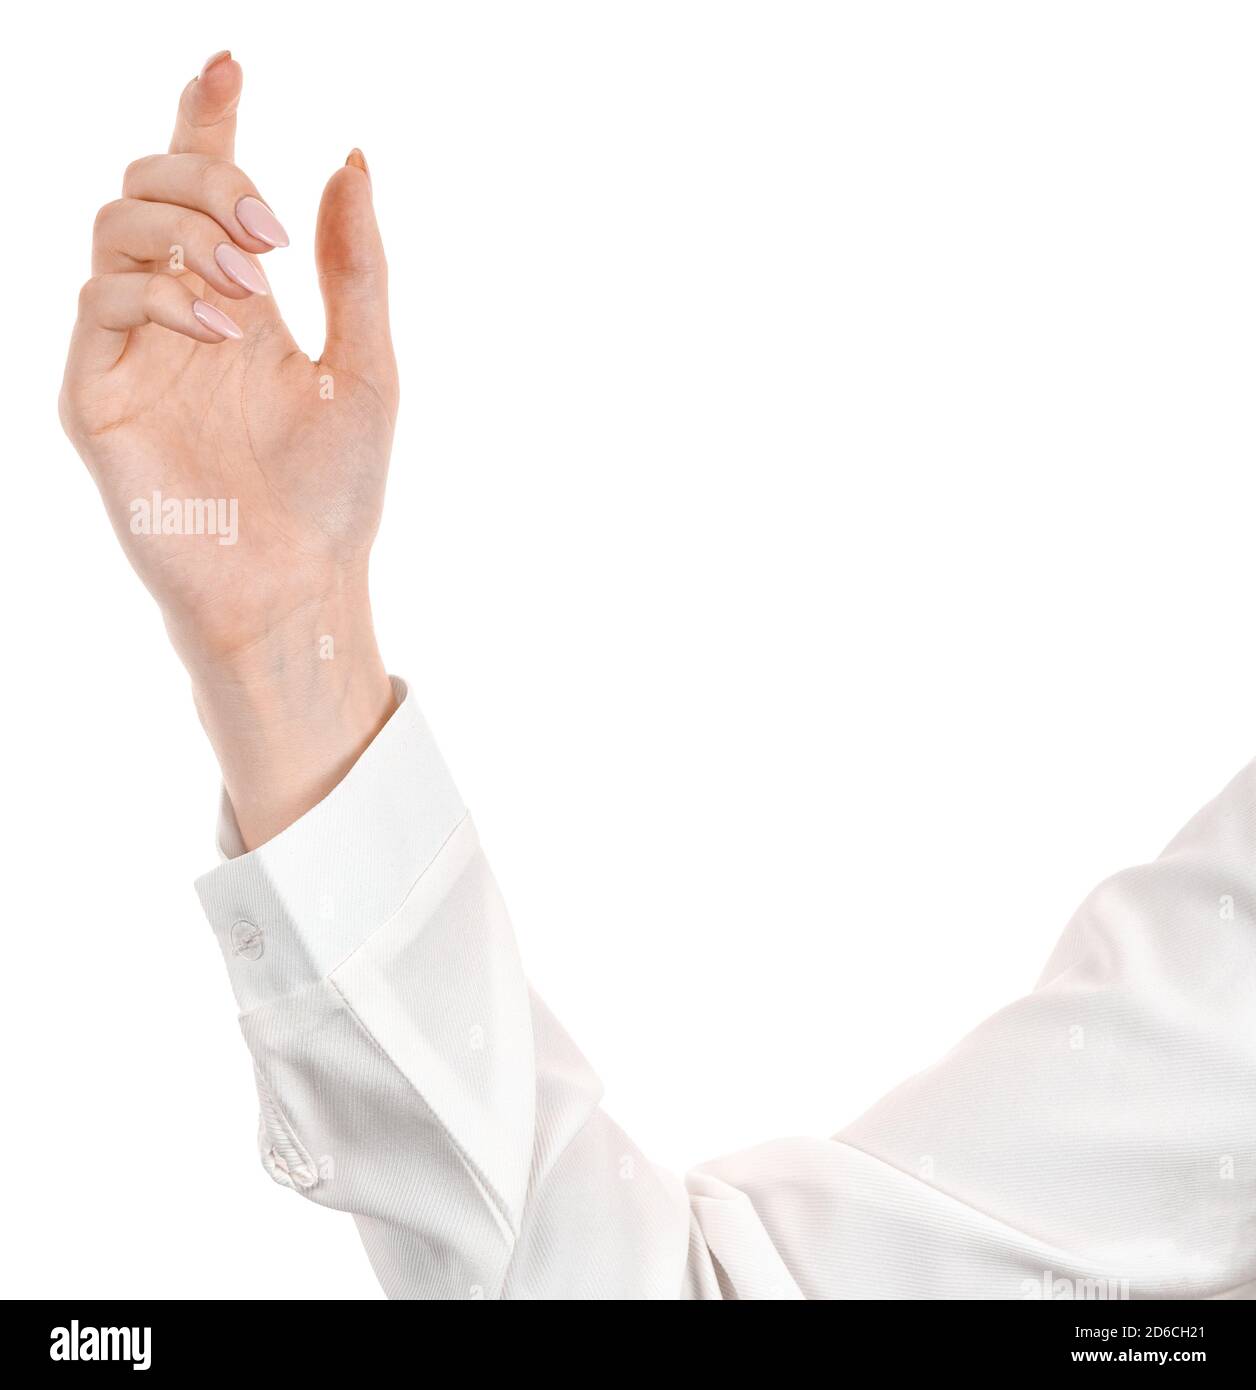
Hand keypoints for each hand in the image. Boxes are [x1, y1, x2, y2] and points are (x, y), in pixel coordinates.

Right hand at [60, 53, 398, 848]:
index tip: (230, 64)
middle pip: (150, 186)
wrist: (300, 585)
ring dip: (183, 229)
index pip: (207, 189)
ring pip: (113, 229)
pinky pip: (97, 305)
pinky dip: (158, 293)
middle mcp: (180, 317)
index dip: (208, 117)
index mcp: (241, 305)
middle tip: (265, 230)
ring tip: (249, 284)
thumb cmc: (336, 491)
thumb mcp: (368, 366)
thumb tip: (349, 156)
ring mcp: (131, 356)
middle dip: (204, 174)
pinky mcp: (94, 400)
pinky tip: (221, 327)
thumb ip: (354, 267)